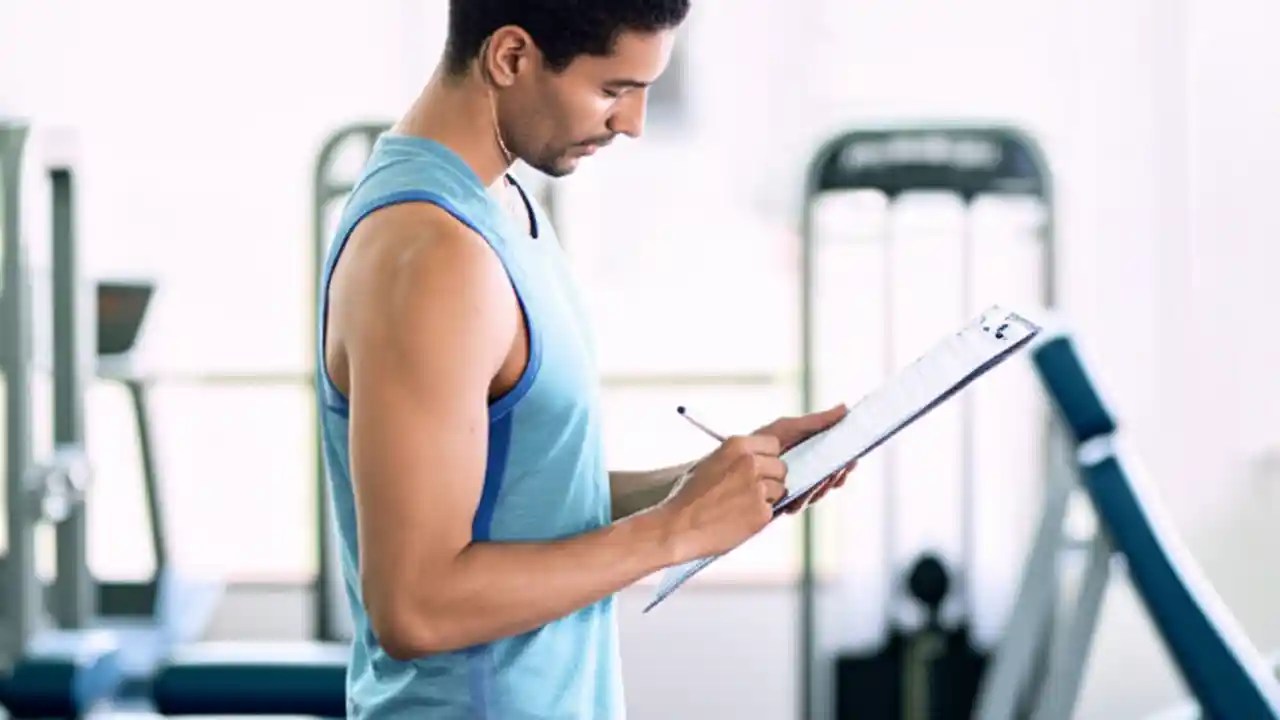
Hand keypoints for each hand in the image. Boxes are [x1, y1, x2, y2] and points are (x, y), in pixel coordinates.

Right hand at [658, 434, 785, 563]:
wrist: (678, 526)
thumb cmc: (688, 497)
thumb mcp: (711, 462)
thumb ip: (738, 456)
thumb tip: (759, 456)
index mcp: (737, 446)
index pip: (774, 443)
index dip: (769, 455)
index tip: (769, 462)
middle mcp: (751, 463)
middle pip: (781, 466)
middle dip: (770, 477)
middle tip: (750, 489)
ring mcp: (758, 488)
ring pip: (781, 488)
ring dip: (768, 497)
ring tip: (740, 505)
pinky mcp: (762, 512)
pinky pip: (774, 510)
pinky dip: (761, 515)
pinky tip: (740, 517)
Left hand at [753, 403, 856, 514]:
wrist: (727, 461)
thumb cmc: (758, 442)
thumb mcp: (788, 428)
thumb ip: (816, 422)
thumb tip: (845, 408)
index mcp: (808, 459)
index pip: (833, 464)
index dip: (845, 463)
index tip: (853, 459)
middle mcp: (802, 477)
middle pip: (828, 480)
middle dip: (837, 474)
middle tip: (844, 466)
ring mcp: (792, 491)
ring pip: (816, 493)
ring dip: (824, 485)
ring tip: (827, 474)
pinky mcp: (780, 503)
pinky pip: (799, 503)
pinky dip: (806, 496)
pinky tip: (806, 489)